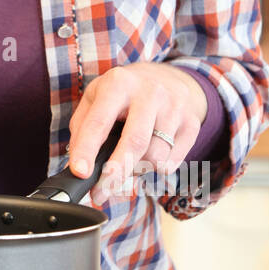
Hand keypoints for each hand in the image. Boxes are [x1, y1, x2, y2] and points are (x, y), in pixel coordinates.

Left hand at [67, 62, 208, 194]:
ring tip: (128, 160)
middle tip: (101, 191)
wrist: (168, 77)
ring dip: (136, 169)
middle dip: (115, 172)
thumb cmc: (124, 92)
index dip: (87, 150)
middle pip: (134, 142)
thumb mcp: (97, 97)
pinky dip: (156, 167)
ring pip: (155, 157)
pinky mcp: (191, 123)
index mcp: (118, 83)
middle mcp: (149, 93)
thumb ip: (83, 127)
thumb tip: (77, 164)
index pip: (99, 122)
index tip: (80, 172)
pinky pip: (172, 162)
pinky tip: (149, 154)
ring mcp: (174, 107)